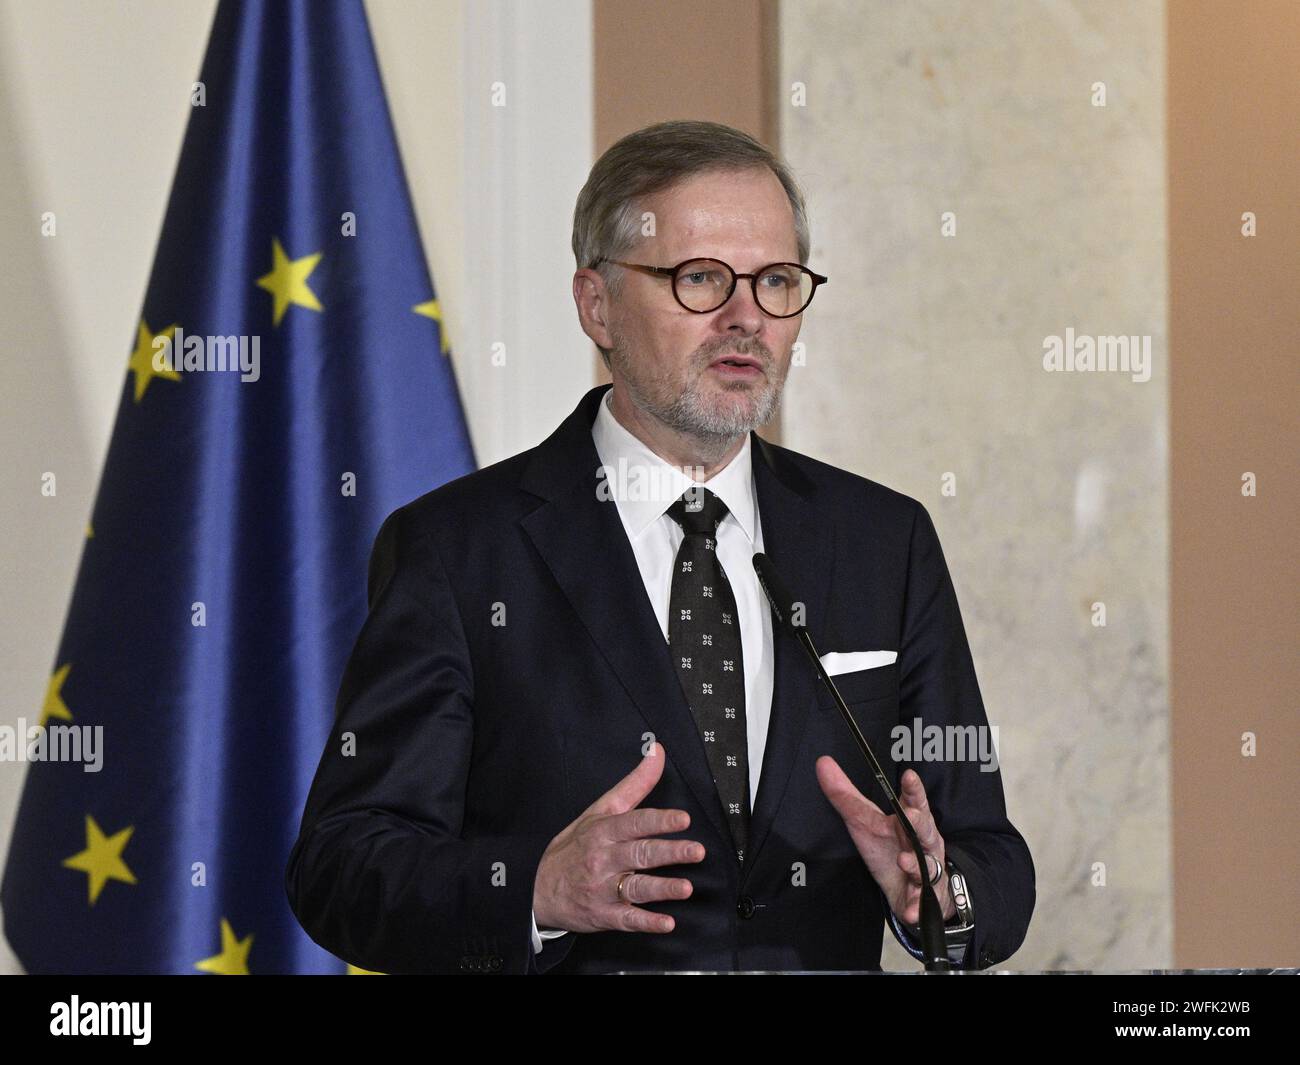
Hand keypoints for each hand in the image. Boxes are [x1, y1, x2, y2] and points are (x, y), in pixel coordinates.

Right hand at [533, 742, 704, 933]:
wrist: (536, 887)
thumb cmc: (574, 846)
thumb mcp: (599, 810)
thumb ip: (634, 784)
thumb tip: (657, 752)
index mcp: (604, 831)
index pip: (635, 823)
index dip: (659, 820)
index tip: (683, 819)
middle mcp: (604, 859)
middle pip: (640, 854)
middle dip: (669, 852)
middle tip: (695, 850)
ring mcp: (602, 889)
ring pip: (636, 887)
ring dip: (662, 888)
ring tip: (686, 888)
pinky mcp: (603, 915)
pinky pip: (627, 919)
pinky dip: (646, 923)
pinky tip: (666, 923)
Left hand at [816, 759, 953, 925]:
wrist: (910, 891)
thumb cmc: (889, 848)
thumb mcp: (865, 822)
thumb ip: (845, 795)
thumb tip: (822, 762)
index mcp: (911, 822)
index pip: (914, 802)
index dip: (912, 790)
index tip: (908, 776)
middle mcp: (924, 843)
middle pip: (925, 830)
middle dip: (920, 823)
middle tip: (913, 817)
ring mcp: (928, 871)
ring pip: (928, 866)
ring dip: (917, 865)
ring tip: (904, 861)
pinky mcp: (924, 898)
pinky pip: (923, 902)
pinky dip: (917, 906)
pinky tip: (911, 910)